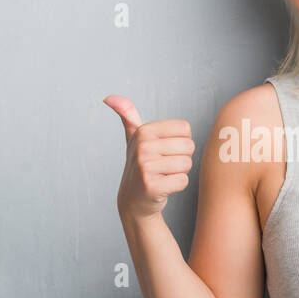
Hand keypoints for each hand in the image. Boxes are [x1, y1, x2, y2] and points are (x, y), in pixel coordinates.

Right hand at [104, 95, 194, 221]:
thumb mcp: (133, 138)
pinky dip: (177, 186)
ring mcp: (146, 167)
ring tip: (163, 175)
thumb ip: (127, 115)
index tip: (164, 150)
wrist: (133, 200)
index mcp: (143, 131)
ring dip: (179, 172)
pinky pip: (183, 181)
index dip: (180, 141)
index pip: (185, 129)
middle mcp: (143, 146)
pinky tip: (163, 187)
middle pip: (189, 146)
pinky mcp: (152, 186)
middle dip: (182, 158)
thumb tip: (109, 97)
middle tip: (164, 166)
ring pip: (187, 164)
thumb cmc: (140, 165)